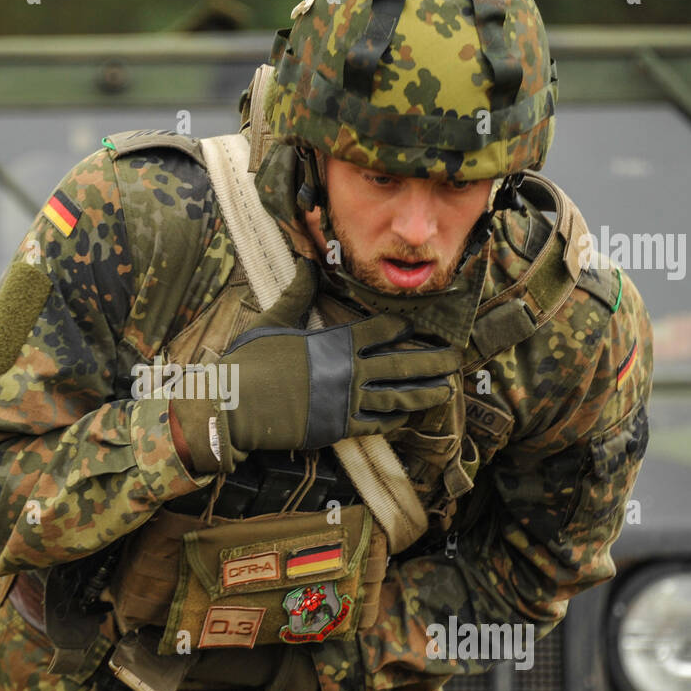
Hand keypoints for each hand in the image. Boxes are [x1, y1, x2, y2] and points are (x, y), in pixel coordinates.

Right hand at [172, 264, 460, 472]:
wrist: (234, 406)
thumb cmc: (250, 362)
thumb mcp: (274, 322)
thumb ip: (298, 294)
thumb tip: (308, 263)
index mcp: (334, 342)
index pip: (381, 330)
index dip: (404, 328)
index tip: (422, 327)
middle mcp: (348, 371)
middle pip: (401, 364)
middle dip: (433, 360)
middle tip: (457, 358)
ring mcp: (346, 402)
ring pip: (397, 396)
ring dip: (426, 392)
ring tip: (448, 389)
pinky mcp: (338, 428)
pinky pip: (377, 423)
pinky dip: (396, 418)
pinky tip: (410, 414)